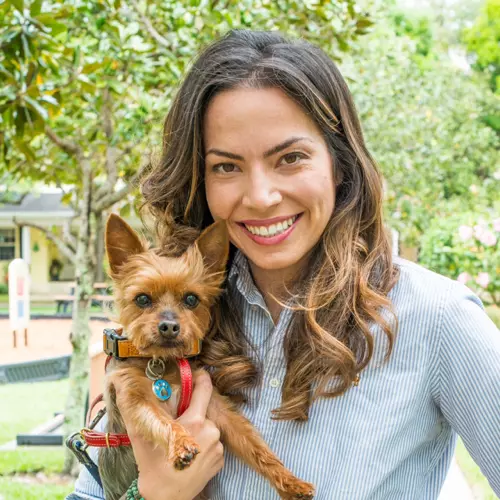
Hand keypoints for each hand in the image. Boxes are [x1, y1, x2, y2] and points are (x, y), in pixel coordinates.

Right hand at [117, 371, 222, 499]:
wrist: (165, 499)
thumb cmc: (153, 467)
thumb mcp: (141, 436)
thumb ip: (135, 408)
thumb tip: (120, 383)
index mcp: (195, 422)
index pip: (204, 388)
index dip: (200, 378)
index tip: (196, 374)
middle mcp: (211, 432)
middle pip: (203, 411)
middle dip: (191, 414)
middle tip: (177, 426)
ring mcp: (218, 447)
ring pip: (208, 428)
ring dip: (197, 431)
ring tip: (181, 445)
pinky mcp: (221, 460)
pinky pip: (213, 444)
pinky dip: (203, 445)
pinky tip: (190, 455)